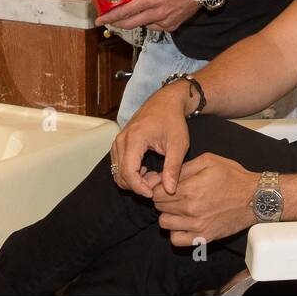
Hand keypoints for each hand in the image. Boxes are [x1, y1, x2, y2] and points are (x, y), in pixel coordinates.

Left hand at [94, 0, 202, 32]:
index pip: (125, 12)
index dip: (110, 17)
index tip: (99, 19)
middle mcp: (157, 13)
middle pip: (130, 24)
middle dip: (117, 22)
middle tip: (109, 19)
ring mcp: (165, 22)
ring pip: (143, 26)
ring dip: (134, 21)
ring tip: (130, 14)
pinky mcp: (173, 26)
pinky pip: (155, 27)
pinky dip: (149, 22)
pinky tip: (148, 15)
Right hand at [109, 83, 191, 197]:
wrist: (166, 102)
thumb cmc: (173, 120)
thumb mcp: (179, 144)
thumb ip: (173, 168)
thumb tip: (169, 190)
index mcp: (135, 139)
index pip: (128, 172)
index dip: (138, 187)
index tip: (153, 193)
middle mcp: (122, 139)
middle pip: (120, 174)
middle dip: (137, 184)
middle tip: (157, 182)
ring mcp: (118, 140)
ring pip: (117, 171)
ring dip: (133, 180)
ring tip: (154, 175)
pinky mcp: (119, 142)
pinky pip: (118, 164)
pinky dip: (130, 172)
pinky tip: (146, 170)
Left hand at [152, 153, 258, 245]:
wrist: (255, 197)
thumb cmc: (234, 177)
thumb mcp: (208, 161)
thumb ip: (183, 167)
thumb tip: (164, 175)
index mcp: (190, 189)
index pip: (156, 192)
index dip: (157, 186)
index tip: (164, 184)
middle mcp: (190, 209)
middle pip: (158, 206)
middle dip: (163, 198)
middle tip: (174, 194)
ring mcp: (196, 226)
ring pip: (164, 223)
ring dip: (168, 214)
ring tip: (179, 207)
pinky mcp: (203, 237)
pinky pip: (176, 240)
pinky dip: (176, 232)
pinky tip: (184, 222)